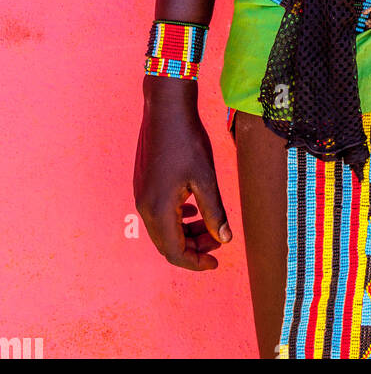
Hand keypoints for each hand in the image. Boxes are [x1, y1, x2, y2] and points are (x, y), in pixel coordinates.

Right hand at [133, 77, 232, 270]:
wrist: (166, 111)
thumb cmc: (187, 142)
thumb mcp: (206, 179)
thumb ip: (214, 212)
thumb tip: (224, 239)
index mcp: (159, 210)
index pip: (175, 252)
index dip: (196, 262)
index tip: (216, 262)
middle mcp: (145, 207)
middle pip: (167, 244)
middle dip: (194, 247)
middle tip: (218, 240)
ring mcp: (142, 196)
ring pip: (164, 229)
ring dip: (186, 232)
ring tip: (210, 224)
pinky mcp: (144, 185)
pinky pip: (160, 214)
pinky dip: (178, 219)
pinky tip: (194, 208)